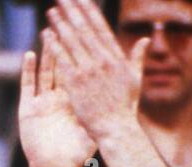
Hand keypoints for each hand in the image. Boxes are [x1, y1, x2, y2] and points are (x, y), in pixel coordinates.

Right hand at [17, 31, 95, 166]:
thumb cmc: (77, 154)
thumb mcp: (94, 128)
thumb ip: (103, 111)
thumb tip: (124, 98)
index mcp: (74, 103)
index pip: (78, 74)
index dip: (81, 56)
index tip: (86, 37)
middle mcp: (58, 100)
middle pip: (61, 68)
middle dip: (63, 48)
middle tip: (66, 27)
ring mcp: (42, 103)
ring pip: (44, 72)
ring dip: (46, 54)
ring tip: (48, 34)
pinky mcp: (28, 109)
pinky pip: (27, 86)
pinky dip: (27, 70)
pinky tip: (29, 54)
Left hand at [46, 0, 147, 146]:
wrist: (116, 130)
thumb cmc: (125, 108)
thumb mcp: (135, 80)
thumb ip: (137, 58)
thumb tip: (145, 39)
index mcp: (116, 57)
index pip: (101, 29)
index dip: (90, 12)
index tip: (82, 0)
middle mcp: (102, 60)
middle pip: (84, 30)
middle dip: (73, 12)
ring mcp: (88, 71)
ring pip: (72, 42)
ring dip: (61, 24)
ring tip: (52, 11)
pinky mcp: (75, 84)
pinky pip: (62, 60)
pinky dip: (54, 46)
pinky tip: (46, 34)